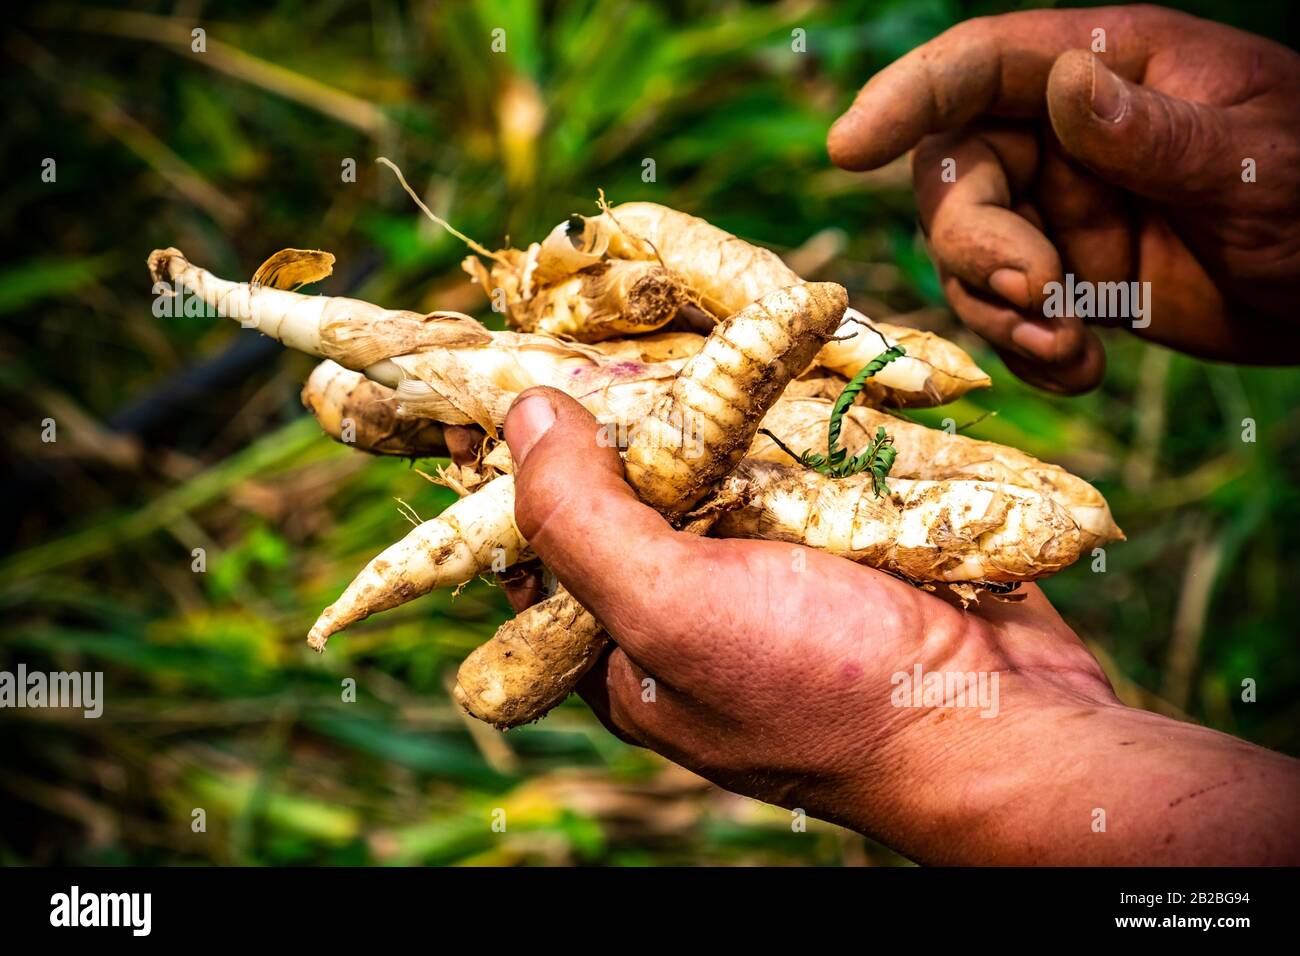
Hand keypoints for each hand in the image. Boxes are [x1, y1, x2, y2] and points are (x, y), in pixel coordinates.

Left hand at [501, 387, 1299, 863]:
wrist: (1007, 723)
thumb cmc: (831, 691)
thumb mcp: (672, 613)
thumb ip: (582, 522)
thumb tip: (523, 416)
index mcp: (625, 653)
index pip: (539, 551)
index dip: (513, 471)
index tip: (505, 378)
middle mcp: (689, 609)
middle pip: (627, 490)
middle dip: (616, 411)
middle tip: (595, 323)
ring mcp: (770, 566)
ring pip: (717, 456)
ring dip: (703, 388)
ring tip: (668, 307)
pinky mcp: (841, 528)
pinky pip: (796, 446)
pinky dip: (785, 393)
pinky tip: (764, 330)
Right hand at [828, 4, 1299, 392]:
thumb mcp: (1252, 164)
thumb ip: (1153, 131)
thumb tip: (1060, 85)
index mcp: (1107, 70)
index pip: (982, 66)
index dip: (908, 98)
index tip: (849, 148)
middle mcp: (1066, 135)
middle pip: (957, 179)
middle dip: (978, 248)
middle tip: (1041, 295)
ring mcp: (1062, 208)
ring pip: (970, 258)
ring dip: (1003, 313)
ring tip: (1072, 349)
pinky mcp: (1067, 276)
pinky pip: (1006, 313)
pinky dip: (1028, 349)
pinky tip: (1086, 370)